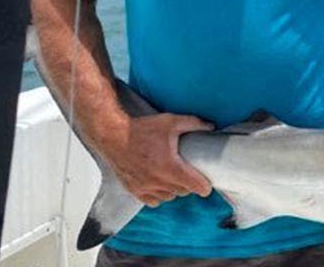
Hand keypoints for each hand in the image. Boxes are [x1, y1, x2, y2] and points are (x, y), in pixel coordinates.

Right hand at [98, 113, 214, 206]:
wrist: (112, 135)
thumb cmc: (140, 130)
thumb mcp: (171, 122)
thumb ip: (194, 124)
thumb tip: (210, 126)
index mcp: (169, 167)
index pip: (194, 186)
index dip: (204, 187)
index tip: (207, 185)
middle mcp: (157, 181)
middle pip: (183, 191)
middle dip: (189, 184)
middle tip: (191, 173)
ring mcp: (145, 187)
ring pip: (168, 197)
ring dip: (174, 190)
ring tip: (175, 177)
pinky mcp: (134, 189)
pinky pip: (152, 201)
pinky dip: (159, 195)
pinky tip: (160, 185)